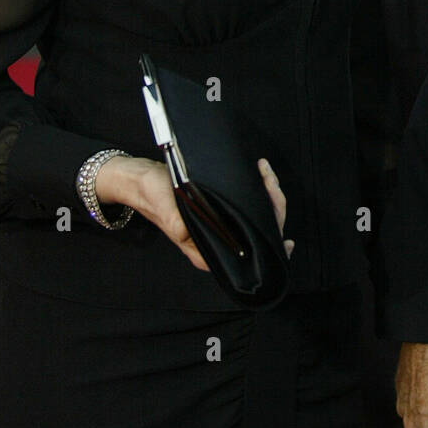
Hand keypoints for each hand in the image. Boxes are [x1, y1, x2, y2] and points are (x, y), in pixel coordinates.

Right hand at [94, 154, 292, 269]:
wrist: (142, 179)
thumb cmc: (153, 196)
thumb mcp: (166, 209)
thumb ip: (179, 223)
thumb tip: (198, 231)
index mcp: (207, 249)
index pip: (246, 255)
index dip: (268, 246)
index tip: (286, 241)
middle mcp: (218, 239)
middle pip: (257, 232)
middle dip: (272, 208)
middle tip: (269, 181)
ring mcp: (221, 222)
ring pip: (255, 214)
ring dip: (267, 194)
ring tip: (266, 172)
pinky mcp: (221, 207)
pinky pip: (247, 201)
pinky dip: (257, 188)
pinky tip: (261, 174)